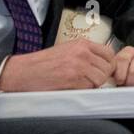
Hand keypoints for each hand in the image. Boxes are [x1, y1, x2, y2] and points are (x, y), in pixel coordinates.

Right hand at [0, 40, 116, 91]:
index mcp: (82, 44)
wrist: (23, 72)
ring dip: (93, 84)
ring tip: (79, 84)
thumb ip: (85, 53)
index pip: (109, 53)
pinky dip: (84, 90)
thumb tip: (102, 63)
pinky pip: (89, 87)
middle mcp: (83, 53)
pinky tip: (73, 87)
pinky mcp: (73, 80)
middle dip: (101, 76)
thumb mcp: (67, 50)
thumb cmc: (43, 63)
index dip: (108, 64)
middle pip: (108, 67)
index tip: (103, 70)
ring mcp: (79, 66)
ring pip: (101, 79)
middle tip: (90, 80)